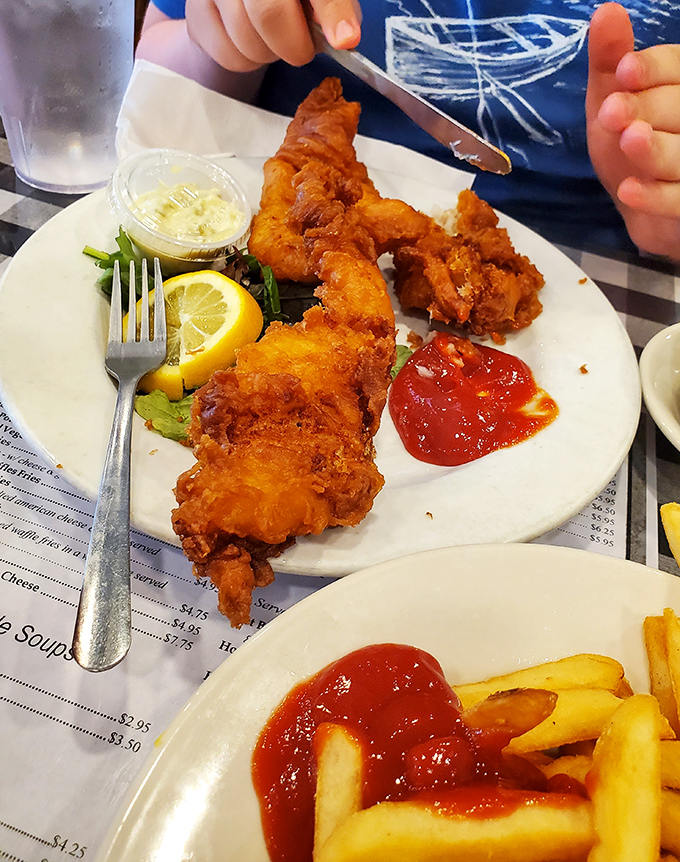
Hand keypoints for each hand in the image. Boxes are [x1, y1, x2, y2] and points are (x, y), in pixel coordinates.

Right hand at [185, 0, 361, 72]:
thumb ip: (334, 7)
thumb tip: (345, 37)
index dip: (332, 13)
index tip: (345, 40)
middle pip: (269, 13)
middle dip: (293, 45)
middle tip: (300, 47)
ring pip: (246, 41)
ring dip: (267, 54)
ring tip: (270, 37)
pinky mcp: (197, 10)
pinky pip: (228, 55)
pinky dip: (246, 60)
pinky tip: (250, 40)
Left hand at [586, 2, 679, 260]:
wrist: (639, 207)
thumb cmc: (629, 147)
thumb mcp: (611, 101)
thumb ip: (610, 62)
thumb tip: (606, 11)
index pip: (678, 68)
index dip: (653, 69)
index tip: (622, 71)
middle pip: (679, 107)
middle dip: (647, 108)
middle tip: (613, 113)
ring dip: (657, 149)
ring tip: (630, 140)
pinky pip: (678, 201)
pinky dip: (655, 197)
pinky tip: (628, 191)